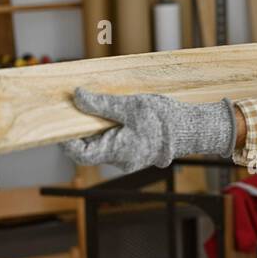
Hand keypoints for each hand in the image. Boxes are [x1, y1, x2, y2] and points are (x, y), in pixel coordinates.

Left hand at [62, 88, 235, 171]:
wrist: (193, 129)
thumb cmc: (164, 119)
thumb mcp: (130, 106)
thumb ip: (101, 104)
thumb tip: (77, 97)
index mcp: (117, 151)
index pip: (80, 154)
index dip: (67, 139)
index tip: (63, 119)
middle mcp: (121, 160)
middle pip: (90, 148)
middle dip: (83, 128)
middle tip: (80, 105)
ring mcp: (129, 158)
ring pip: (103, 144)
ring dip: (98, 127)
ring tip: (101, 106)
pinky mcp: (136, 152)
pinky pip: (116, 143)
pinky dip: (111, 129)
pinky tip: (116, 114)